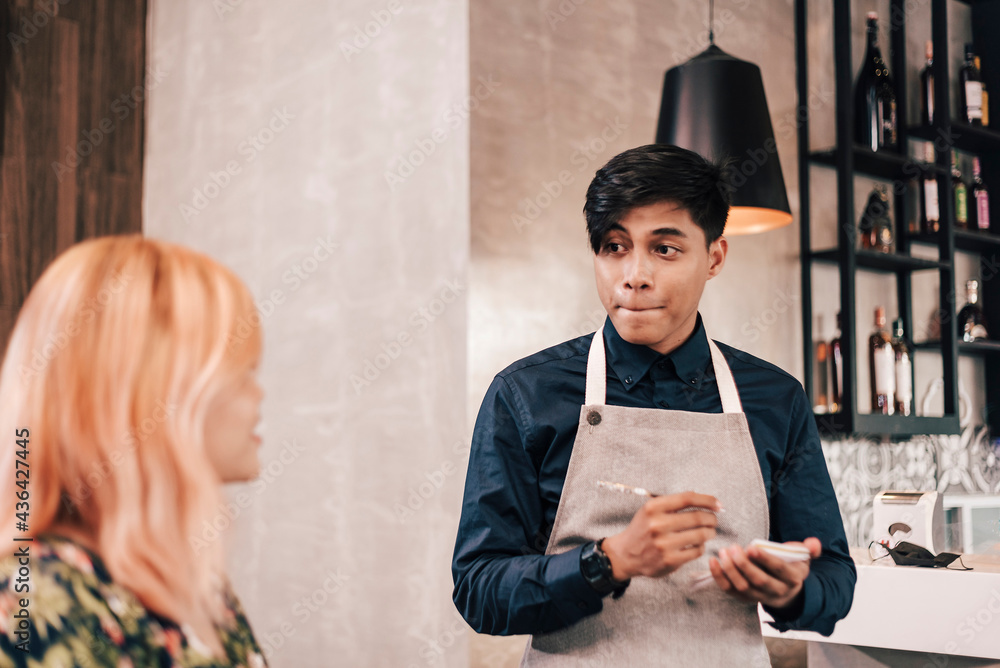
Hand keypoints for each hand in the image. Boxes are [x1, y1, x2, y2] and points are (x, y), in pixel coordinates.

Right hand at [601, 491, 719, 580]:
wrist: (625, 554)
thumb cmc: (644, 529)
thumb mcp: (651, 510)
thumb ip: (674, 504)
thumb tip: (708, 502)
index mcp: (653, 507)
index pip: (687, 498)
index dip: (707, 500)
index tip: (718, 504)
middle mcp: (657, 524)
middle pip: (697, 516)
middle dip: (711, 518)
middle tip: (714, 520)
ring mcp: (664, 543)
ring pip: (700, 534)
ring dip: (710, 532)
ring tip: (710, 532)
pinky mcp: (670, 560)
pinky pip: (696, 550)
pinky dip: (701, 546)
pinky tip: (698, 544)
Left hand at [708, 537, 821, 608]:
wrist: (787, 591)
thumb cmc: (792, 567)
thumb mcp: (803, 558)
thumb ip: (809, 550)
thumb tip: (813, 543)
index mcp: (793, 578)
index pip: (779, 570)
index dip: (765, 559)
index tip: (751, 547)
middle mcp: (778, 591)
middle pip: (759, 581)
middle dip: (744, 565)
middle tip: (732, 548)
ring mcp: (761, 597)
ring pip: (743, 587)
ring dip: (730, 570)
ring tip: (722, 552)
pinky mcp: (746, 599)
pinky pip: (731, 591)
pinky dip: (720, 578)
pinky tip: (713, 562)